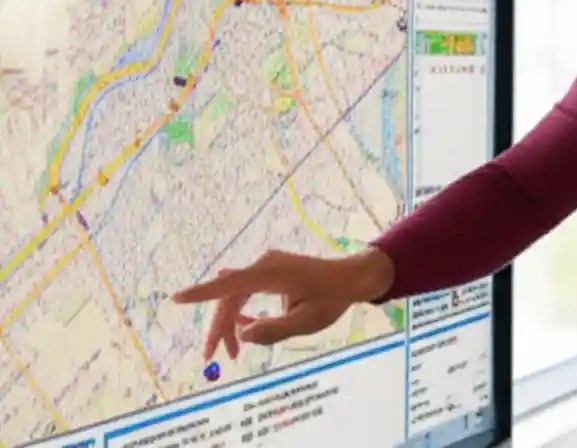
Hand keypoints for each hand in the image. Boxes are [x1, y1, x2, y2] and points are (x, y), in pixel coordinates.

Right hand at [171, 248, 393, 360]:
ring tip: (234, 352)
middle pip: (230, 297)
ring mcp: (268, 265)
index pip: (228, 286)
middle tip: (212, 357)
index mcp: (269, 274)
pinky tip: (250, 327)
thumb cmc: (332, 298)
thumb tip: (242, 333)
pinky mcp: (273, 270)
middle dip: (219, 327)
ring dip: (232, 322)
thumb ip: (273, 330)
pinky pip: (250, 291)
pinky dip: (245, 310)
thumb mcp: (305, 321)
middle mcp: (264, 265)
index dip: (200, 294)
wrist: (354, 277)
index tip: (176, 299)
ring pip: (238, 295)